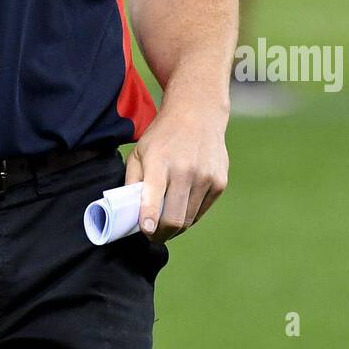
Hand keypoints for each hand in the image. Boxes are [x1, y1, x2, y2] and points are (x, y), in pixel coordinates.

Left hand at [124, 106, 228, 241]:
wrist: (197, 113)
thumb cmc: (162, 136)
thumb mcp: (139, 152)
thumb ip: (132, 181)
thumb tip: (128, 213)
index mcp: (159, 162)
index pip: (154, 200)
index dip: (149, 222)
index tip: (146, 232)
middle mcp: (185, 170)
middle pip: (175, 219)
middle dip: (161, 234)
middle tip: (153, 236)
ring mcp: (205, 177)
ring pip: (189, 219)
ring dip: (176, 226)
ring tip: (165, 222)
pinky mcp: (219, 182)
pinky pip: (201, 210)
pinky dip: (190, 214)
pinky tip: (182, 205)